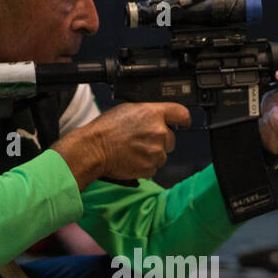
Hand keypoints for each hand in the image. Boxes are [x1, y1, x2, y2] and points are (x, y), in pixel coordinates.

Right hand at [52, 102, 191, 188]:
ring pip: (162, 155)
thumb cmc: (106, 129)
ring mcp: (155, 152)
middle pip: (171, 138)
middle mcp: (159, 132)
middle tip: (142, 140)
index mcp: (154, 114)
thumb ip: (148, 113)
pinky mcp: (150, 168)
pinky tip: (132, 159)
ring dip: (152, 154)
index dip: (183, 119)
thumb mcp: (128, 110)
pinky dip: (144, 165)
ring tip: (133, 150)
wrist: (94, 149)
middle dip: (160, 140)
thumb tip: (156, 117)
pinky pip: (153, 167)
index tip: (183, 123)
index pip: (182, 114)